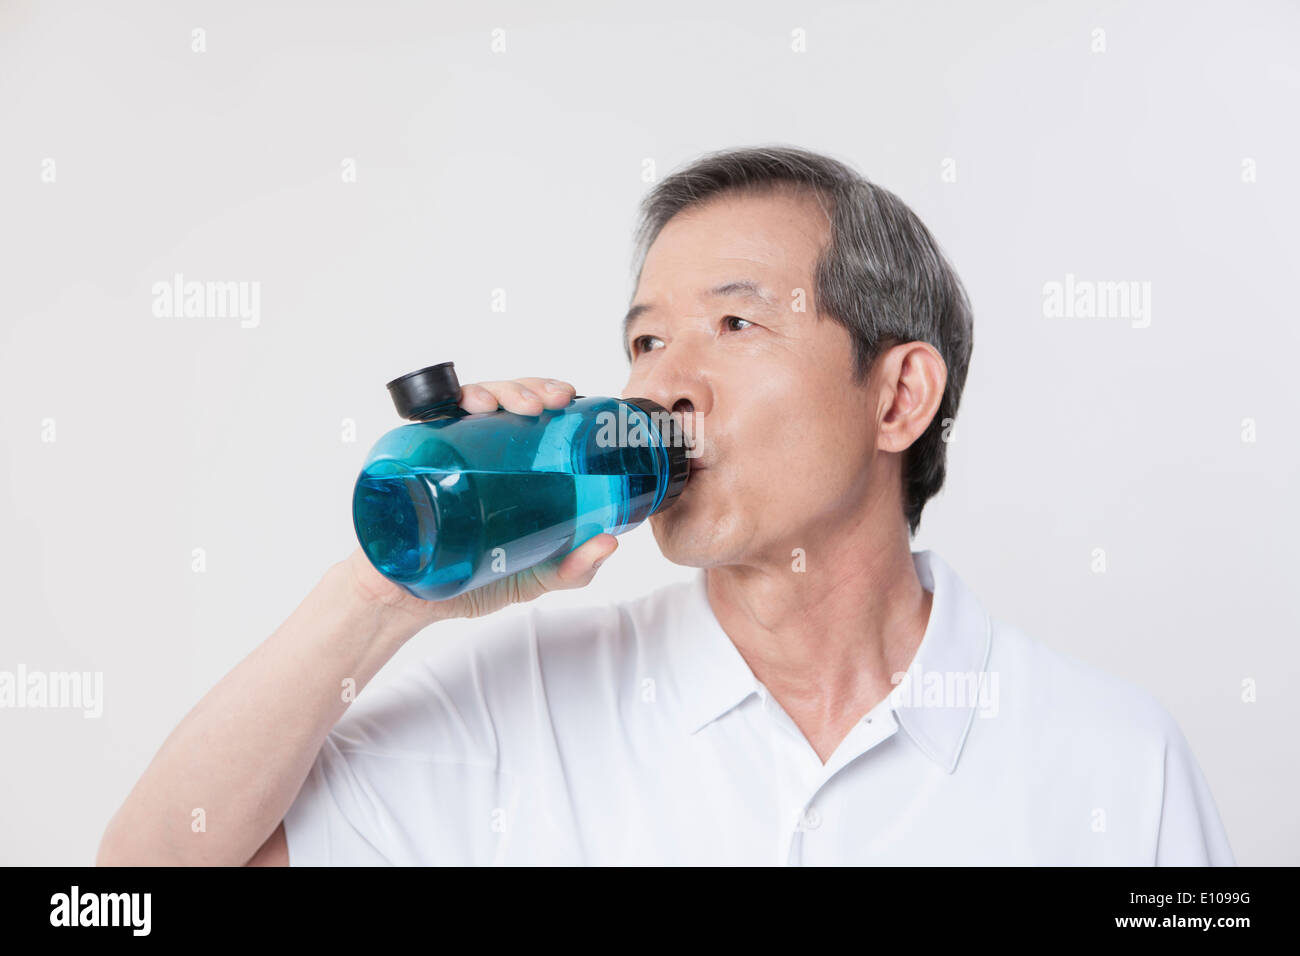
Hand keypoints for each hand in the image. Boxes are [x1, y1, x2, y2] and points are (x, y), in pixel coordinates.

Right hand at [343, 375, 617, 626]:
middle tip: (551, 402)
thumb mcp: (535, 577)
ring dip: (498, 390)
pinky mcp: (415, 458)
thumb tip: (610, 543)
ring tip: (517, 406)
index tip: (571, 399)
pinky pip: (428, 417)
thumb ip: (573, 568)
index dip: (552, 397)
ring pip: (471, 399)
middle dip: (531, 388)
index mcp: (512, 467)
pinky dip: (449, 401)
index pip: (534, 416)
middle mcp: (480, 451)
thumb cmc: (474, 581)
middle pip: (507, 400)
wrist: (412, 605)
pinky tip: (470, 406)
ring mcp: (446, 451)